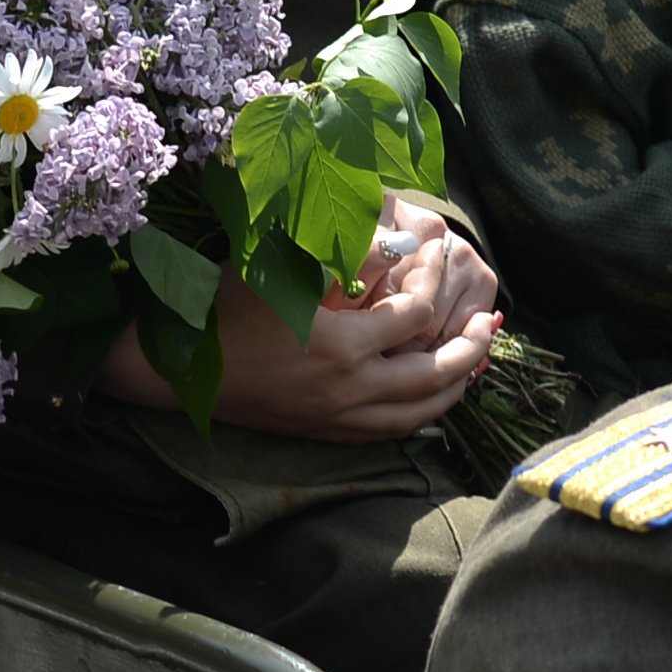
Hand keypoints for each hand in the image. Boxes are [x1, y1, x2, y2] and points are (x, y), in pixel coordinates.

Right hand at [102, 191, 500, 440]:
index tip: (442, 253)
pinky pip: (391, 432)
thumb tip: (397, 237)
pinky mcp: (325, 434)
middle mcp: (348, 390)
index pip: (416, 315)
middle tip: (491, 322)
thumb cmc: (224, 307)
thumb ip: (340, 251)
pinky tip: (434, 395)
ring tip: (475, 358)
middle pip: (436, 375)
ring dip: (455, 386)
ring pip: (420, 412)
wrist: (180, 370)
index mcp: (340, 345)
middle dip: (472, 347)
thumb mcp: (279, 266)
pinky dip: (422, 413)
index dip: (435, 281)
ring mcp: (338, 419)